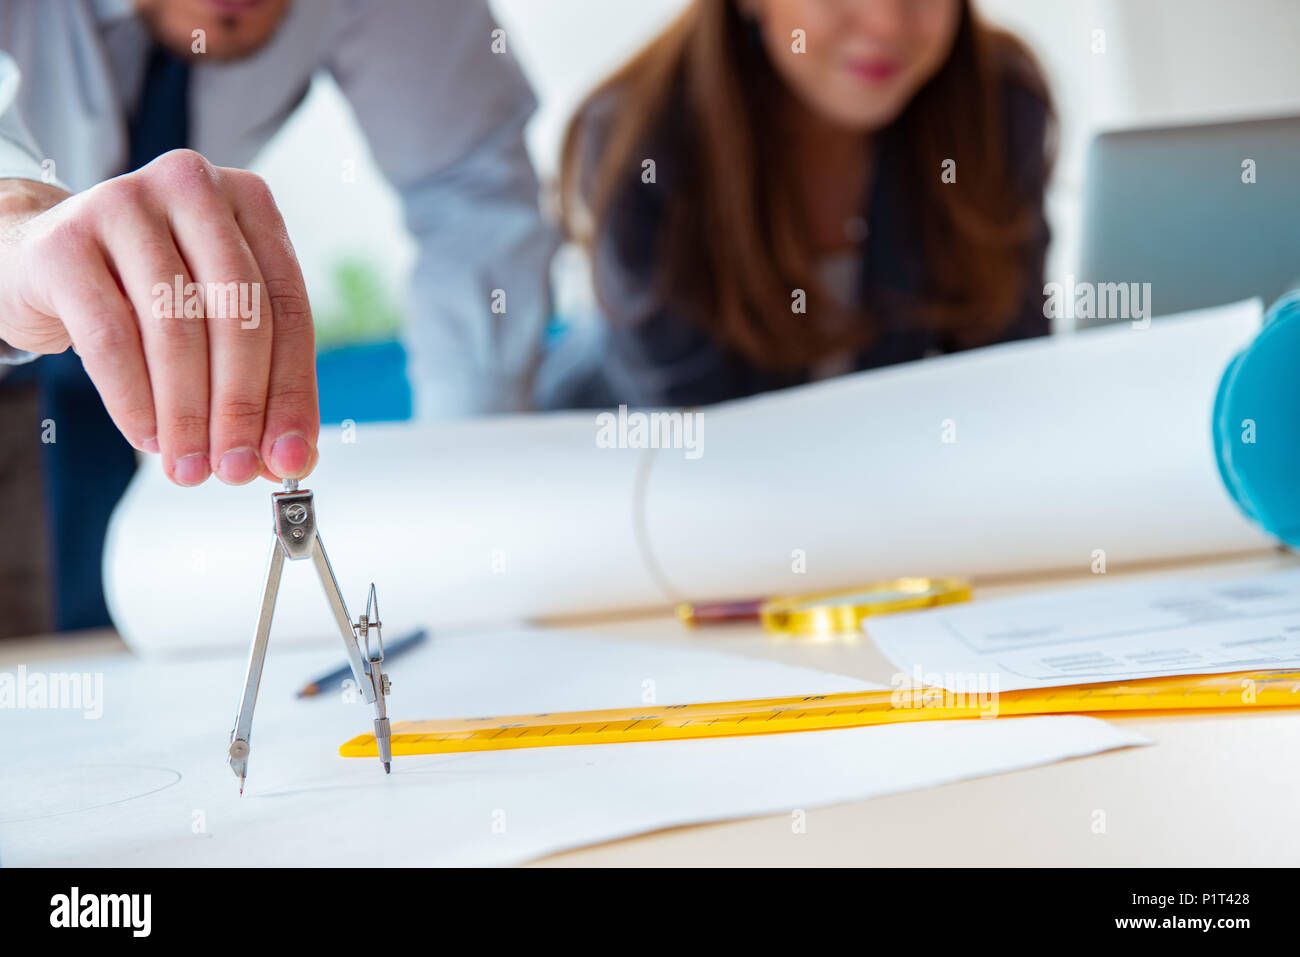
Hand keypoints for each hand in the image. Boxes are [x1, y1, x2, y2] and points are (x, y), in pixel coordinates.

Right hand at [0, 150, 318, 485]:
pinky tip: (148, 437)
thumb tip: (291, 458)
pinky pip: (111, 337)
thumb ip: (258, 383)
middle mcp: (193, 188)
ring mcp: (125, 203)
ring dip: (188, 414)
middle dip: (242, 406)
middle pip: (239, 314)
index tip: (293, 456)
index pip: (289, 306)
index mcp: (250, 201)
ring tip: (190, 466)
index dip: (293, 390)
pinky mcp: (66, 241)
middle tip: (237, 470)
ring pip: (176, 330)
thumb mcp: (212, 323)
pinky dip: (134, 400)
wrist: (38, 259)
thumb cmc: (143, 291)